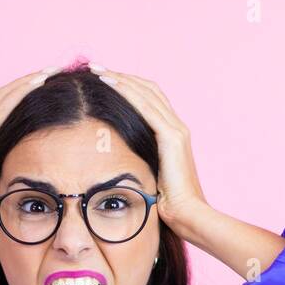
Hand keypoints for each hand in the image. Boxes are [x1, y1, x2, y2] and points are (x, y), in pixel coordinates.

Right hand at [0, 65, 63, 235]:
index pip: (6, 106)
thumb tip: (44, 163)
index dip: (26, 91)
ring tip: (50, 71)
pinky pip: (3, 109)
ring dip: (28, 81)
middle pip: (6, 95)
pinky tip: (38, 83)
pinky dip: (21, 92)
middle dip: (30, 80)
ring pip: (5, 96)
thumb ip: (19, 165)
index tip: (49, 83)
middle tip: (54, 70)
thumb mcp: (8, 179)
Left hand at [87, 64, 209, 236]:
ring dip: (120, 80)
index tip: (104, 81)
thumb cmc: (167, 205)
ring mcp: (176, 130)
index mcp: (173, 135)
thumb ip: (138, 163)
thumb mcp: (149, 177)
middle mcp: (177, 127)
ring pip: (146, 93)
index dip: (127, 87)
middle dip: (121, 77)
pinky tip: (109, 85)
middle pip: (147, 89)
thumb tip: (115, 163)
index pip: (149, 100)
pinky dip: (127, 92)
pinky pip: (146, 107)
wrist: (187, 215)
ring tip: (98, 71)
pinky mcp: (172, 138)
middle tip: (96, 68)